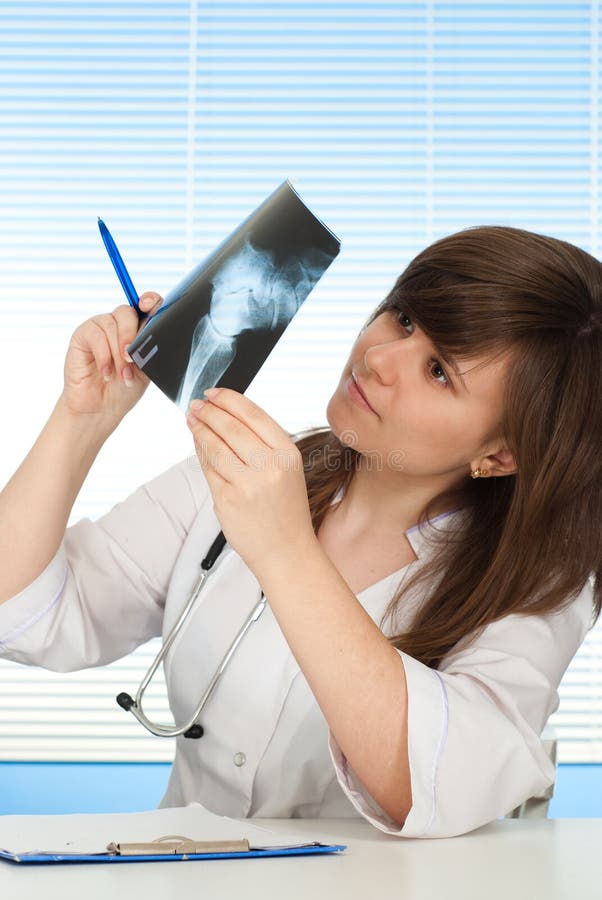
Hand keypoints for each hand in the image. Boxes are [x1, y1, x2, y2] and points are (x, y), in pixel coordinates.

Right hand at [60, 292, 163, 424]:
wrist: (101, 408)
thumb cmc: (124, 388)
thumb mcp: (145, 368)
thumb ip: (149, 347)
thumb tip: (156, 331)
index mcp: (138, 328)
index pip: (147, 305)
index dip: (150, 301)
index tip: (148, 306)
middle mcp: (119, 324)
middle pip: (127, 313)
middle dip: (130, 336)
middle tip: (131, 359)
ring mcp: (100, 327)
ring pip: (112, 326)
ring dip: (118, 354)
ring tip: (120, 376)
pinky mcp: (82, 334)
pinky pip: (96, 336)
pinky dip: (104, 357)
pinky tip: (106, 373)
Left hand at [185, 388, 315, 573]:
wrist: (285, 551)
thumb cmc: (285, 509)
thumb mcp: (287, 470)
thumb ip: (263, 443)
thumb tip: (227, 414)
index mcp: (288, 454)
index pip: (254, 415)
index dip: (229, 399)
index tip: (214, 392)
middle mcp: (269, 467)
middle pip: (231, 427)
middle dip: (209, 412)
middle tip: (197, 404)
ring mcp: (247, 485)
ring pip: (215, 446)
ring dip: (199, 429)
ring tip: (192, 419)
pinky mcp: (227, 500)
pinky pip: (208, 469)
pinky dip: (200, 452)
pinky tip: (197, 443)